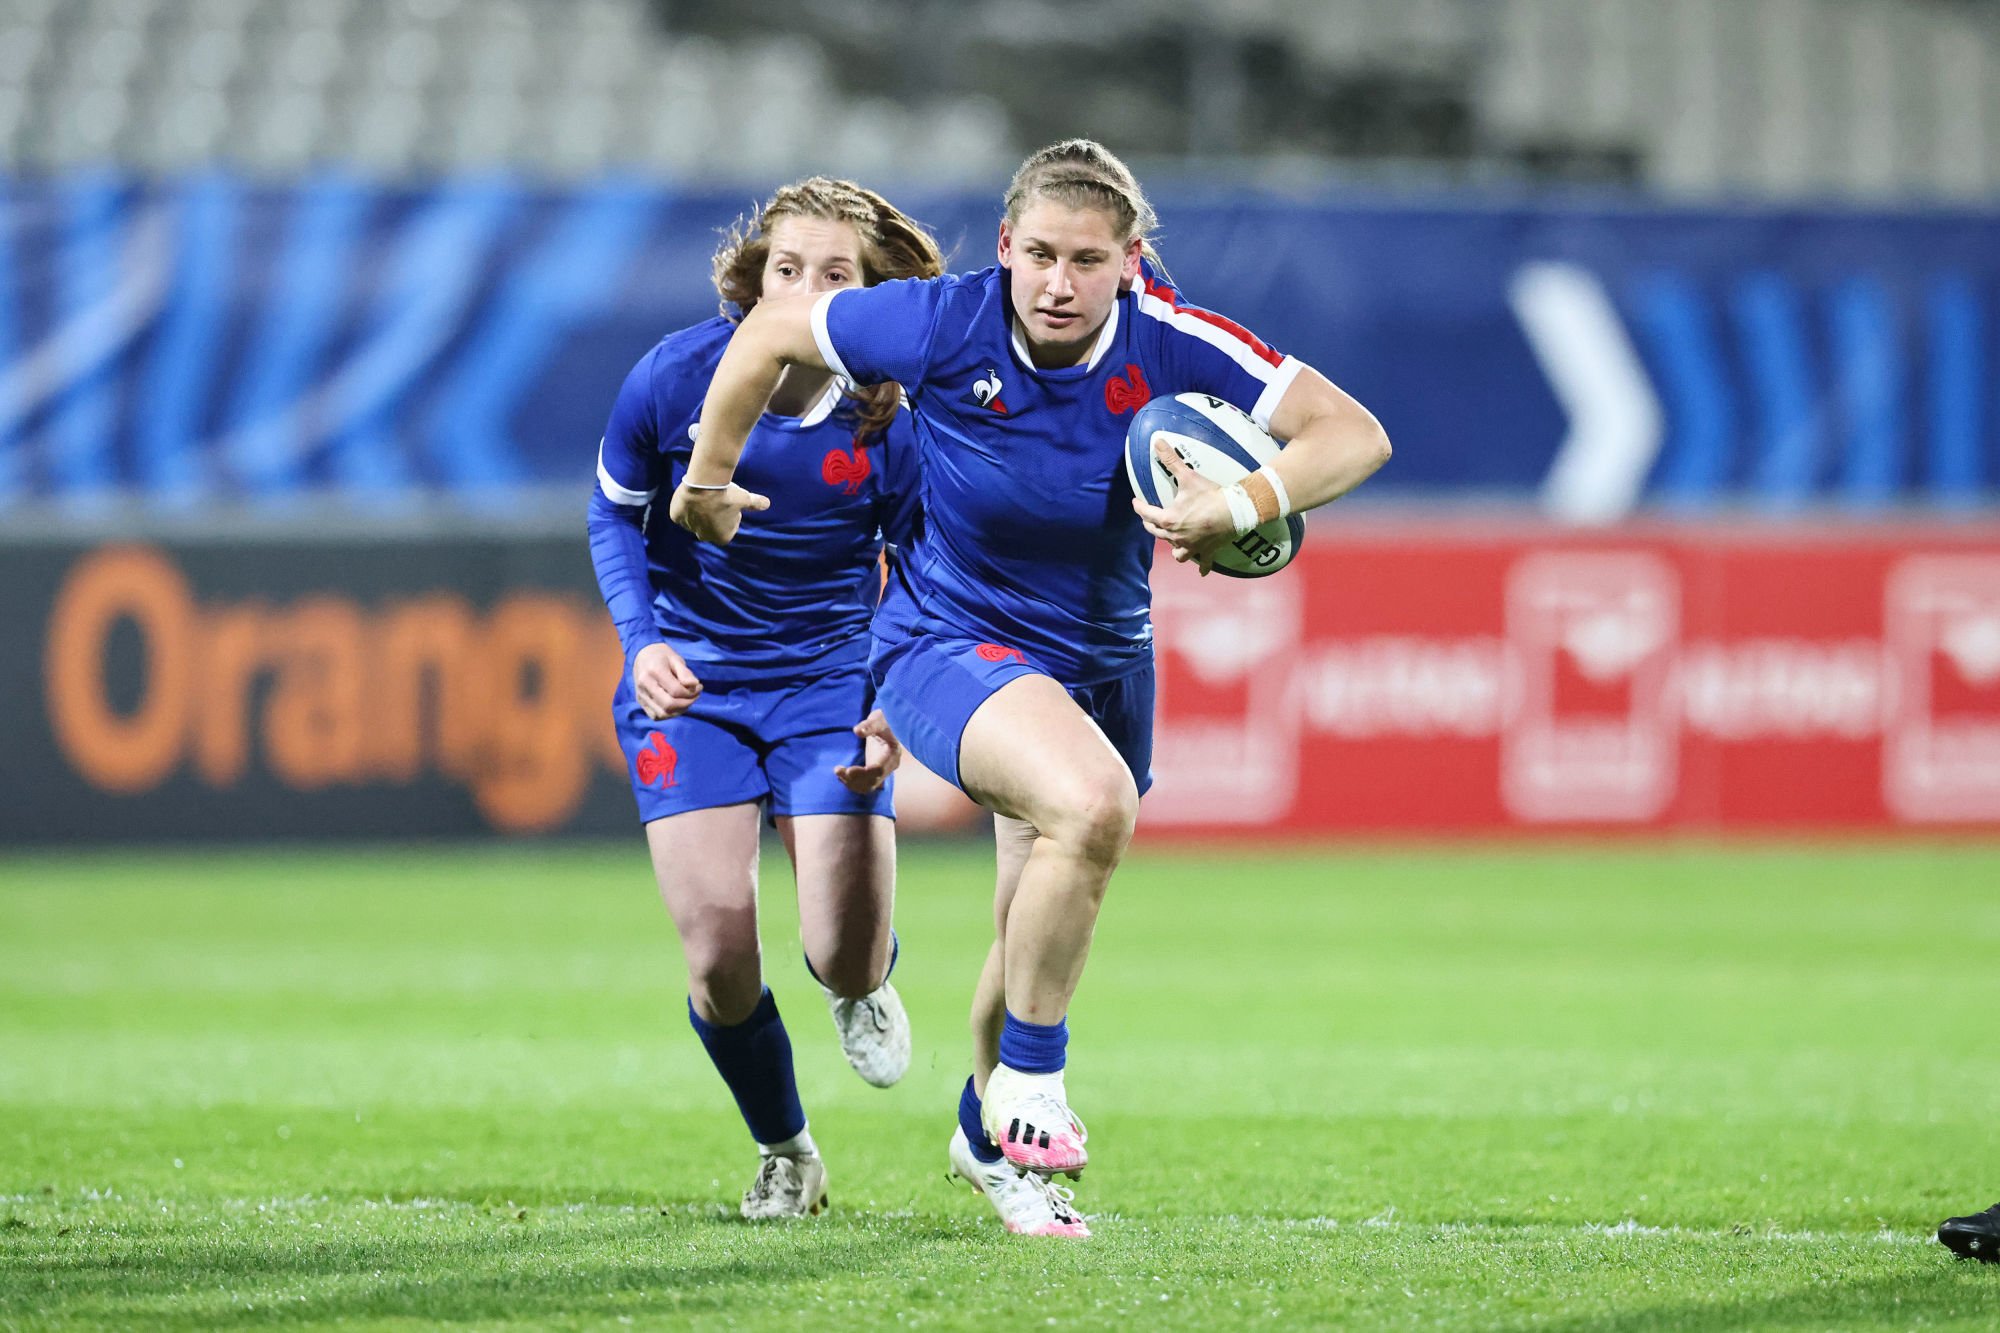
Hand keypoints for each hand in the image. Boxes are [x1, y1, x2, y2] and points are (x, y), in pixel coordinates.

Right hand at [632, 642, 701, 719]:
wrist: (642, 655)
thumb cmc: (662, 656)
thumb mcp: (676, 659)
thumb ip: (685, 673)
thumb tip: (695, 685)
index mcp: (654, 671)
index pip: (676, 691)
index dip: (691, 692)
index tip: (699, 687)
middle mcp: (644, 685)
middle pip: (668, 705)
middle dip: (687, 703)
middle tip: (695, 695)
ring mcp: (641, 695)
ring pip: (662, 714)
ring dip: (679, 711)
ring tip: (687, 701)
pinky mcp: (640, 701)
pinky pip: (656, 716)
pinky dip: (669, 714)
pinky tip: (676, 705)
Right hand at [668, 478, 769, 543]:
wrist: (705, 486)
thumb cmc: (727, 495)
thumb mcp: (744, 499)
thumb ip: (755, 504)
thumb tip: (767, 504)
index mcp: (722, 537)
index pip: (726, 531)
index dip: (728, 519)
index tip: (729, 507)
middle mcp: (705, 536)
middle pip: (708, 529)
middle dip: (712, 519)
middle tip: (715, 502)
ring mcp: (689, 528)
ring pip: (694, 522)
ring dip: (698, 513)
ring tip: (703, 497)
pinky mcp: (676, 518)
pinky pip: (680, 515)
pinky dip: (684, 508)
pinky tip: (690, 498)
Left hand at [834, 709, 901, 794]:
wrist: (888, 723)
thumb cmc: (883, 719)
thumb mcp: (878, 719)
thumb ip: (869, 726)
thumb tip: (857, 731)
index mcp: (893, 753)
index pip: (879, 770)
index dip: (863, 773)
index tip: (848, 770)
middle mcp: (890, 765)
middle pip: (873, 781)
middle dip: (854, 779)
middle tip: (837, 770)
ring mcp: (883, 770)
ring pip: (868, 786)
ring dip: (852, 783)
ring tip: (838, 772)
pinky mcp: (875, 772)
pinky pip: (865, 784)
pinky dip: (853, 783)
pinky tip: (841, 775)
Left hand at [1130, 433, 1232, 574]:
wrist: (1235, 511)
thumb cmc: (1209, 496)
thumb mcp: (1187, 476)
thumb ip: (1170, 460)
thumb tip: (1156, 442)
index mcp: (1168, 521)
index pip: (1147, 514)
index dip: (1139, 507)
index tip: (1135, 502)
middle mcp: (1177, 537)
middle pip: (1158, 533)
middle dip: (1152, 526)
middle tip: (1150, 519)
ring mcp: (1192, 546)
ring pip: (1177, 553)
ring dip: (1174, 548)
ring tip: (1174, 542)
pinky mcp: (1207, 551)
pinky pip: (1203, 562)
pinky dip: (1202, 566)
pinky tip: (1201, 570)